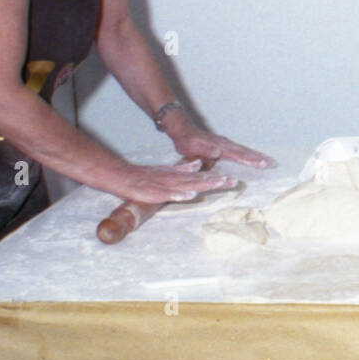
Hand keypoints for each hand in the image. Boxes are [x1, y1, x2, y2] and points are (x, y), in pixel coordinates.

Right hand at [109, 159, 239, 204]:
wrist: (125, 177)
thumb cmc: (147, 176)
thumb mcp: (168, 171)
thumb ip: (184, 169)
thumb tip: (198, 164)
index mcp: (179, 176)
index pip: (201, 177)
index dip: (216, 178)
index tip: (232, 180)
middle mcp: (176, 179)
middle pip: (199, 180)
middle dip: (216, 181)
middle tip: (233, 181)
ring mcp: (166, 185)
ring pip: (187, 185)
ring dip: (203, 184)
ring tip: (217, 183)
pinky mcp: (155, 192)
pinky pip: (169, 194)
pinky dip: (179, 194)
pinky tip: (190, 195)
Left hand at [171, 124, 276, 168]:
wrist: (183, 130)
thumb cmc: (186, 142)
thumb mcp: (191, 148)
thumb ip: (204, 152)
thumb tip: (218, 153)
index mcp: (219, 147)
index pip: (237, 155)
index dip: (250, 159)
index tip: (261, 163)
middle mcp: (225, 144)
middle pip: (245, 151)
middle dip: (259, 158)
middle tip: (273, 163)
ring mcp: (227, 144)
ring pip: (245, 150)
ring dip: (258, 156)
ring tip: (270, 162)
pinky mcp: (226, 145)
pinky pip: (241, 150)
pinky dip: (251, 154)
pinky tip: (257, 158)